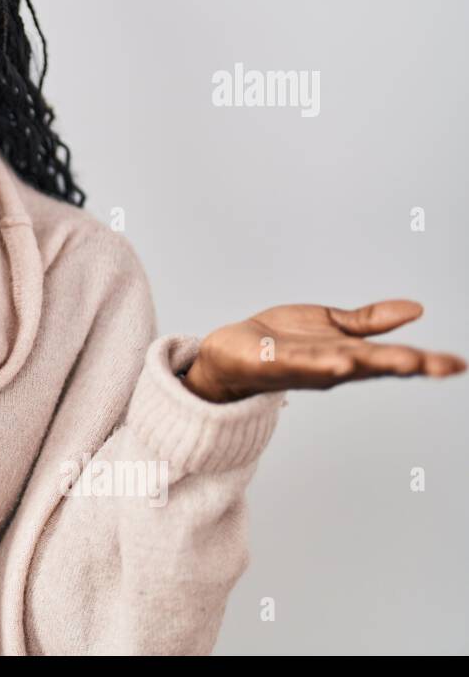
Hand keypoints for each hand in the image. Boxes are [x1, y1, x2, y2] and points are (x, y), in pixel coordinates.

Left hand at [182, 299, 465, 402]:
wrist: (229, 354)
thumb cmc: (282, 342)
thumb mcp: (332, 325)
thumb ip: (371, 321)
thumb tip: (417, 310)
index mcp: (349, 356)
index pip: (393, 359)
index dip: (426, 362)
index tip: (459, 365)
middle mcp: (332, 366)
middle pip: (375, 365)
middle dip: (409, 364)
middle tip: (444, 366)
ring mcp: (303, 366)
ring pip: (342, 365)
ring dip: (371, 365)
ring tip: (402, 362)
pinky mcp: (273, 362)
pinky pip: (299, 363)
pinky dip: (321, 364)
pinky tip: (341, 362)